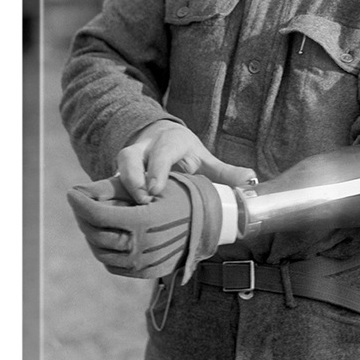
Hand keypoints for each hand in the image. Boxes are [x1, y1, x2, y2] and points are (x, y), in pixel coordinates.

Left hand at [67, 172, 222, 280]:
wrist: (211, 222)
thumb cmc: (182, 196)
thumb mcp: (152, 186)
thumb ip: (116, 188)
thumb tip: (80, 189)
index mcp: (144, 221)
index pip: (98, 215)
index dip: (80, 203)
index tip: (71, 191)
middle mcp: (142, 246)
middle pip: (95, 233)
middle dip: (82, 215)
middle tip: (79, 202)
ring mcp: (144, 263)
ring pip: (101, 251)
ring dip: (90, 232)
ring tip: (91, 216)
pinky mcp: (146, 272)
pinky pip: (113, 264)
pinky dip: (104, 248)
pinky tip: (107, 233)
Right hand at [116, 120, 256, 203]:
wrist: (160, 138)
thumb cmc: (185, 153)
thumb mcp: (205, 159)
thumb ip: (225, 172)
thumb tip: (251, 181)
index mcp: (170, 142)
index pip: (162, 151)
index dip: (157, 169)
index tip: (154, 190)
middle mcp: (145, 148)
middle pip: (130, 156)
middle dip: (133, 178)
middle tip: (142, 202)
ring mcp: (128, 161)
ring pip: (115, 168)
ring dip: (119, 190)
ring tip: (126, 215)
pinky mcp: (117, 174)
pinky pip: (108, 185)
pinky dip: (108, 201)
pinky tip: (113, 221)